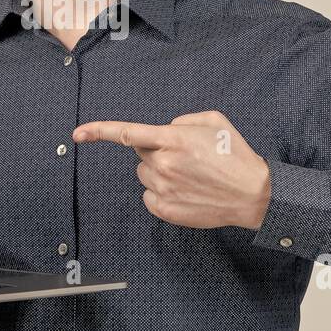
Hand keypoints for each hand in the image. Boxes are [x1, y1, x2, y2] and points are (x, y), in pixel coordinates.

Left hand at [73, 110, 271, 230]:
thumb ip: (182, 120)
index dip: (98, 131)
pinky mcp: (166, 210)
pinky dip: (162, 192)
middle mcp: (163, 164)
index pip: (126, 133)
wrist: (253, 195)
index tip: (77, 134)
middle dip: (156, 152)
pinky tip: (186, 191)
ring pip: (145, 175)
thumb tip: (165, 131)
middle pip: (141, 154)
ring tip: (190, 176)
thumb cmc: (236, 156)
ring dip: (160, 172)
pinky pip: (149, 196)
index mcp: (173, 139)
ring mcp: (163, 189)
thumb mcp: (213, 121)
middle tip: (186, 158)